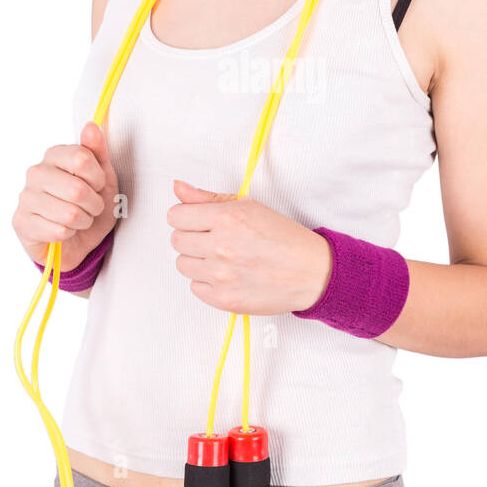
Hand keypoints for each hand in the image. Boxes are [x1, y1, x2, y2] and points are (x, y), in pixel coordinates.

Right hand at [12, 121, 119, 271]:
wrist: (78, 242)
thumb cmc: (90, 206)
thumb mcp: (104, 178)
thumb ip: (98, 152)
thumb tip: (91, 126)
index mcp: (55, 155)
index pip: (82, 159)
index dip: (98, 179)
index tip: (97, 186)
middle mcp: (36, 172)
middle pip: (77, 190)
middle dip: (93, 205)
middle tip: (90, 207)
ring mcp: (26, 196)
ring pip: (69, 213)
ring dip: (83, 221)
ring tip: (78, 220)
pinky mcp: (21, 221)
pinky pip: (58, 231)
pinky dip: (69, 234)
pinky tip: (64, 231)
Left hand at [166, 179, 332, 315]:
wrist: (311, 272)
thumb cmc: (284, 238)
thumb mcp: (248, 206)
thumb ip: (207, 198)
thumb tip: (178, 187)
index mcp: (227, 218)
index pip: (175, 216)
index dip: (186, 217)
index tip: (197, 221)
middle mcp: (221, 246)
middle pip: (176, 240)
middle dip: (192, 238)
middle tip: (214, 239)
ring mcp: (221, 275)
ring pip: (183, 265)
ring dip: (198, 261)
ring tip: (223, 258)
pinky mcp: (224, 299)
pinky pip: (195, 288)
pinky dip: (207, 282)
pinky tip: (227, 275)